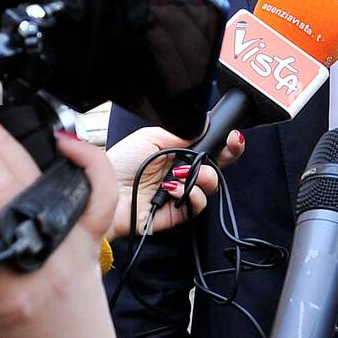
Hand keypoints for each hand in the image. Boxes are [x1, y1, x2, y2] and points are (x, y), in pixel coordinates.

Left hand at [105, 124, 245, 240]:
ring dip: (204, 176)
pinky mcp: (178, 212)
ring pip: (212, 184)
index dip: (225, 142)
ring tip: (182, 173)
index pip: (210, 147)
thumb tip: (206, 125)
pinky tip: (173, 188)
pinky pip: (199, 204)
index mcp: (178, 153)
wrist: (104, 191)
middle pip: (218, 165)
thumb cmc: (120, 163)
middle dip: (228, 154)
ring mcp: (182, 192)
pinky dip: (191, 194)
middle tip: (229, 147)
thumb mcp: (150, 137)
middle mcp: (183, 172)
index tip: (233, 136)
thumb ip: (181, 132)